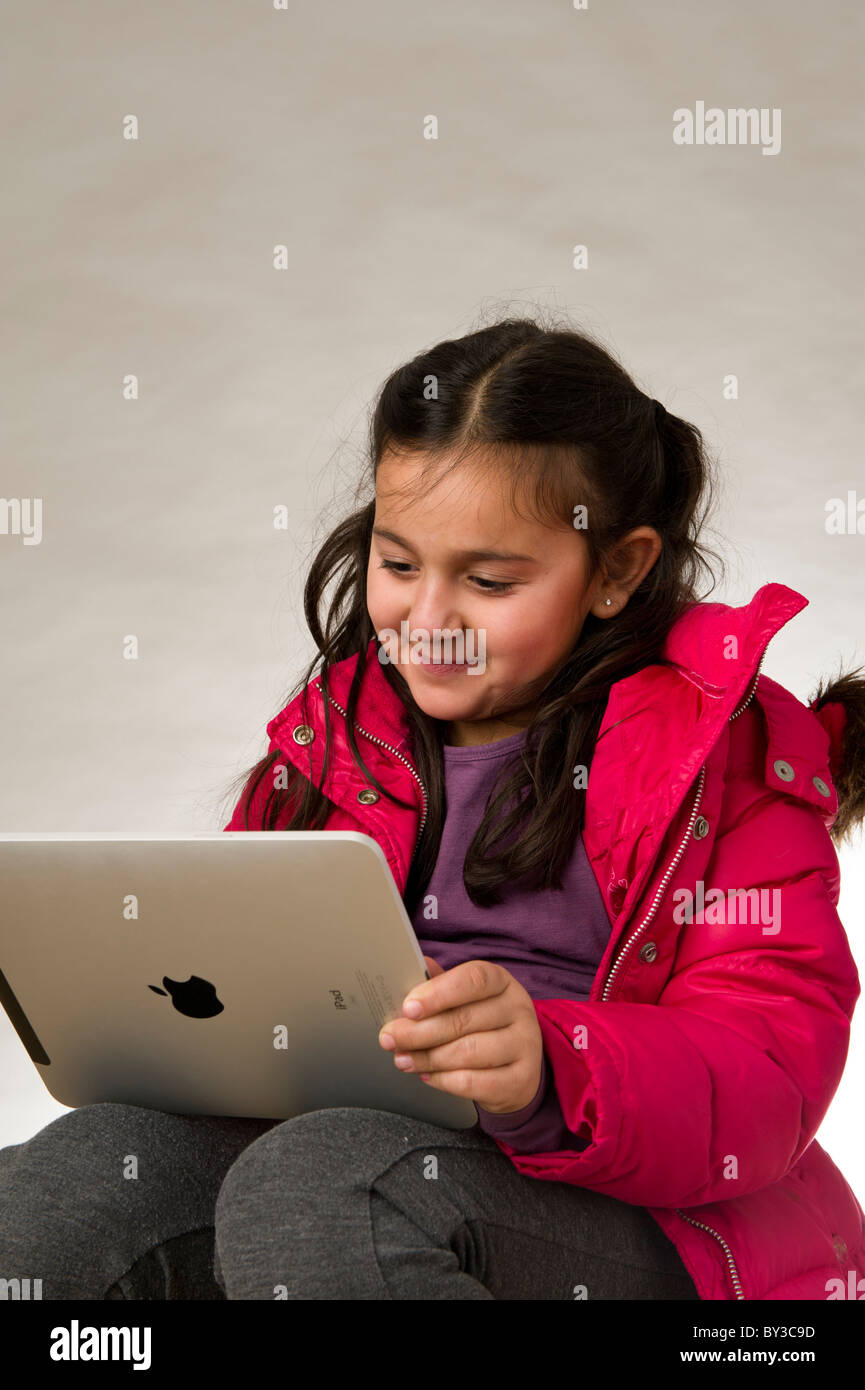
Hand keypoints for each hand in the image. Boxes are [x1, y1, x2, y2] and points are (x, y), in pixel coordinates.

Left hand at [378, 956, 543, 1114]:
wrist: (516, 1070)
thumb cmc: (482, 1027)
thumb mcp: (465, 1000)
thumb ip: (440, 985)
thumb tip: (417, 965)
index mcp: (501, 982)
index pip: (473, 979)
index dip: (438, 993)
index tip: (408, 1008)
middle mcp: (518, 1009)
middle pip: (464, 1019)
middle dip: (418, 1032)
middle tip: (390, 1038)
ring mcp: (524, 1045)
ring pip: (467, 1052)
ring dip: (427, 1058)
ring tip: (403, 1059)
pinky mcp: (520, 1079)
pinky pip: (474, 1082)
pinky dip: (444, 1080)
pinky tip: (427, 1075)